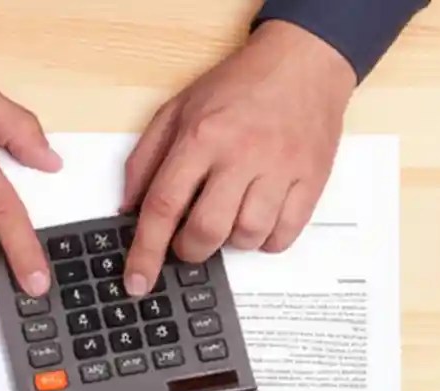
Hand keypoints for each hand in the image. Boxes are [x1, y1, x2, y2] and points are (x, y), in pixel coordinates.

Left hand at [121, 20, 355, 295]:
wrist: (303, 60)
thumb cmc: (239, 84)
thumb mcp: (178, 108)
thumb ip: (146, 158)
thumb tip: (128, 207)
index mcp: (201, 136)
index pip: (163, 206)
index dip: (146, 252)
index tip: (137, 282)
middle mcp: (240, 154)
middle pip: (207, 231)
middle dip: (190, 249)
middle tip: (189, 240)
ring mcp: (279, 168)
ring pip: (248, 237)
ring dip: (231, 243)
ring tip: (228, 220)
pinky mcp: (311, 179)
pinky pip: (285, 235)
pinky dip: (267, 241)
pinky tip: (258, 220)